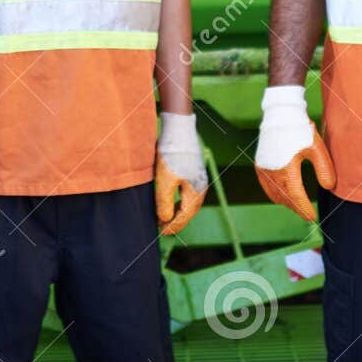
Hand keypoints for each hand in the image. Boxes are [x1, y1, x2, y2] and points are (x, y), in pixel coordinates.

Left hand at [155, 111, 207, 235]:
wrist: (179, 129)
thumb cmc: (172, 155)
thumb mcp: (164, 181)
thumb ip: (164, 203)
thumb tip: (165, 219)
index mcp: (196, 193)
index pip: (184, 216)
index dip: (172, 226)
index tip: (161, 232)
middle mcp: (200, 187)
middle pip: (188, 211)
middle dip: (176, 221)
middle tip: (162, 228)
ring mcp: (198, 178)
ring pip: (188, 202)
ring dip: (177, 211)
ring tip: (164, 217)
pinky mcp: (193, 170)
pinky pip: (187, 192)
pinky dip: (178, 200)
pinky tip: (170, 200)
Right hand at [254, 85, 334, 221]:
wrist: (280, 114)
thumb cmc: (300, 130)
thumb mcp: (317, 149)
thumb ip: (324, 169)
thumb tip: (329, 187)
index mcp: (286, 169)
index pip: (296, 197)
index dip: (304, 209)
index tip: (312, 217)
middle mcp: (272, 172)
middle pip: (285, 199)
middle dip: (296, 208)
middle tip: (307, 214)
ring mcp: (263, 169)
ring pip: (274, 194)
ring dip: (286, 202)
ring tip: (298, 206)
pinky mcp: (259, 165)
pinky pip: (267, 187)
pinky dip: (275, 194)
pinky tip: (283, 195)